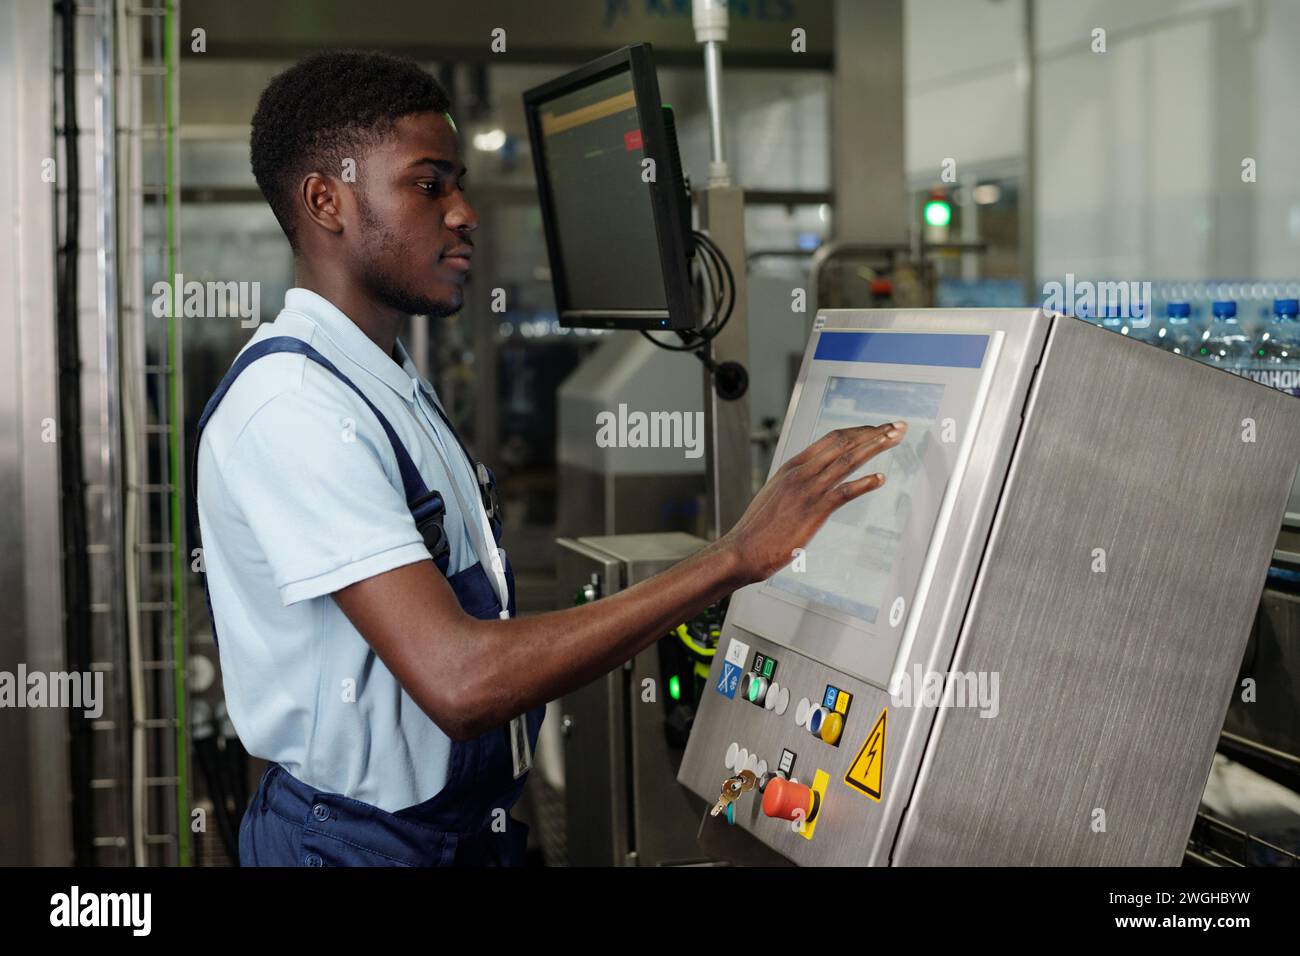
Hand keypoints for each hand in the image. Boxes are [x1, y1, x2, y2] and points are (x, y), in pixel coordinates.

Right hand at [719, 421, 906, 583]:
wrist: (741, 551)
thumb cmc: (757, 530)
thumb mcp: (775, 496)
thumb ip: (795, 485)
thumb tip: (812, 483)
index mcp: (792, 467)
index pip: (831, 439)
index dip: (858, 431)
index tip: (877, 429)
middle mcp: (801, 473)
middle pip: (843, 443)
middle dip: (874, 433)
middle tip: (896, 427)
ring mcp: (807, 491)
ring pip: (847, 461)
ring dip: (875, 447)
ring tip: (895, 439)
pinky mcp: (813, 511)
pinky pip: (844, 492)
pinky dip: (865, 483)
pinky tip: (880, 479)